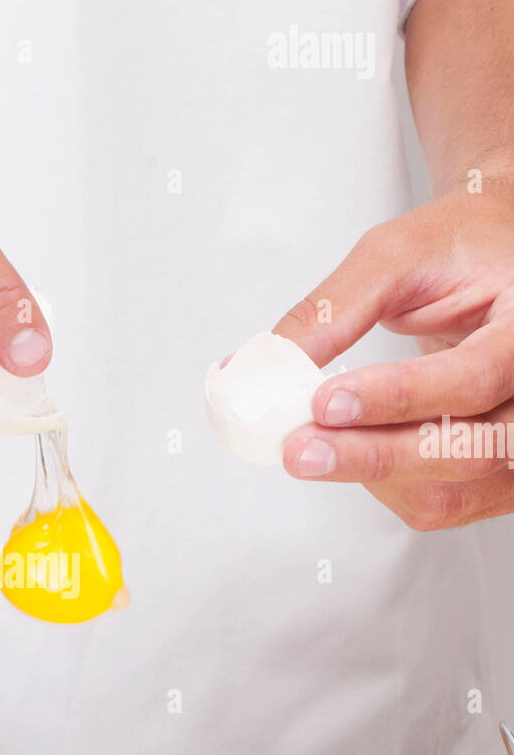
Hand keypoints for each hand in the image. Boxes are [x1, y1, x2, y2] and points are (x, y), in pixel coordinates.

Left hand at [274, 175, 513, 529]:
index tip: (326, 401)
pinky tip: (355, 450)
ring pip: (453, 491)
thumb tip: (264, 367)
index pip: (476, 377)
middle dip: (375, 455)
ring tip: (317, 445)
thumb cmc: (461, 248)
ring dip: (374, 476)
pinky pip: (446, 505)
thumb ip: (335, 310)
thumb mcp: (396, 255)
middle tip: (300, 448)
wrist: (498, 257)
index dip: (399, 397)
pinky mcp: (500, 472)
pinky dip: (388, 487)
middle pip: (470, 450)